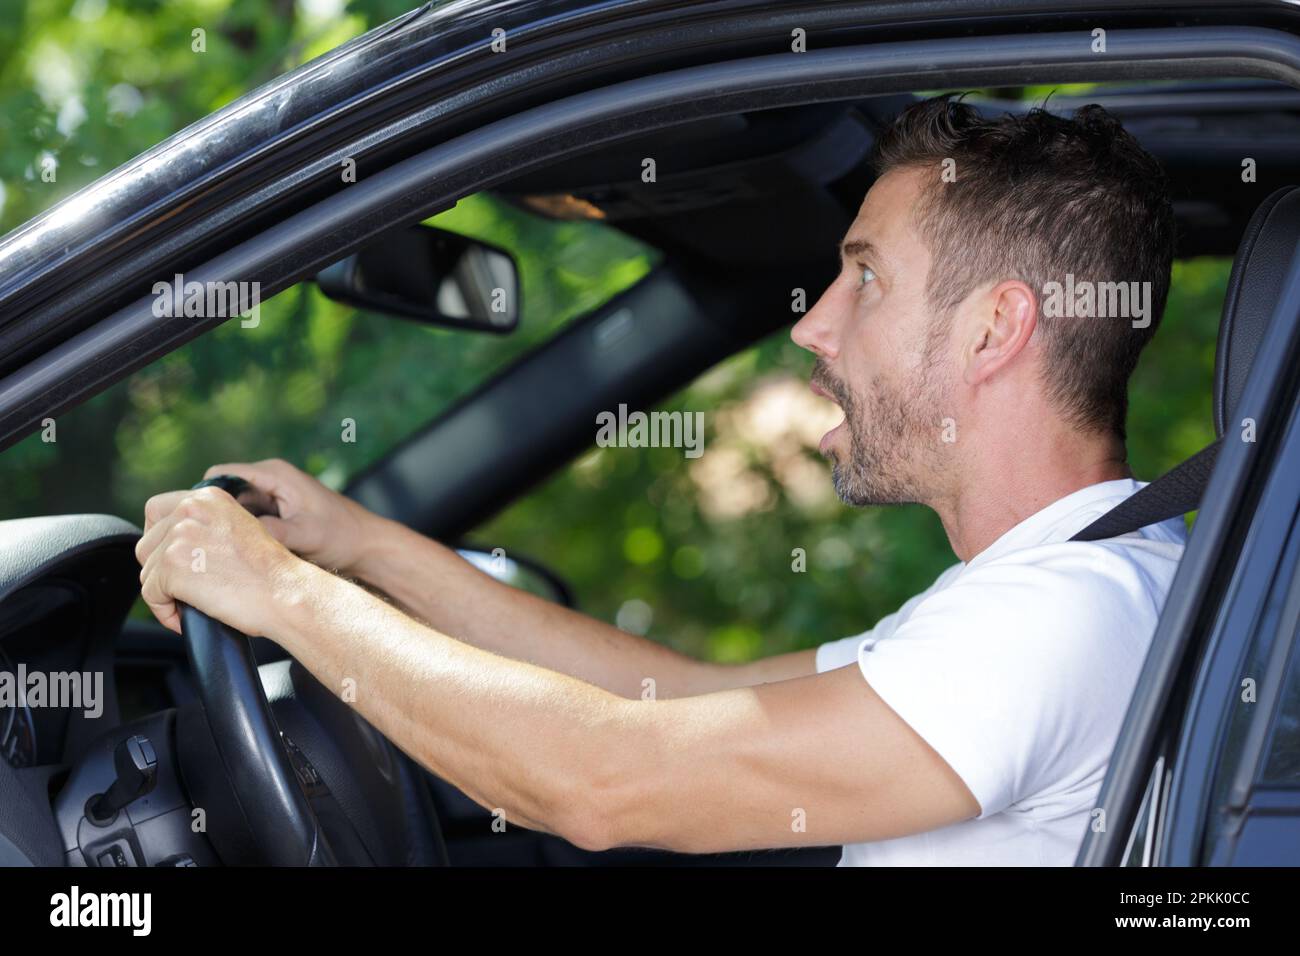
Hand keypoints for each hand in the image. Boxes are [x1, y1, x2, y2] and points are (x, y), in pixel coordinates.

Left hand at [136, 485, 304, 636]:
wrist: (285, 592)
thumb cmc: (271, 572)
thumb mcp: (239, 528)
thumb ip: (206, 525)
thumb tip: (176, 544)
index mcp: (208, 497)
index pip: (155, 510)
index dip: (159, 539)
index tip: (175, 559)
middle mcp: (190, 509)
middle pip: (147, 544)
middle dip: (162, 570)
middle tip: (188, 587)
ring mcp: (179, 537)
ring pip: (147, 572)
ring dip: (165, 593)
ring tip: (194, 603)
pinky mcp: (172, 567)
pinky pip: (151, 596)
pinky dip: (165, 612)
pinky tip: (188, 617)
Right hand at [144, 458, 377, 575]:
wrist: (368, 546)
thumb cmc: (342, 536)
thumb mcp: (302, 537)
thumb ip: (267, 533)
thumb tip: (228, 537)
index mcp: (274, 474)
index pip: (219, 475)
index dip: (198, 497)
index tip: (186, 522)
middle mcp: (269, 480)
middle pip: (220, 492)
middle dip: (205, 515)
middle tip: (191, 541)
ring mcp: (272, 497)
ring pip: (230, 508)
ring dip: (221, 527)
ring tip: (208, 550)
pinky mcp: (275, 514)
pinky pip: (244, 520)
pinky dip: (236, 534)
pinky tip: (229, 554)